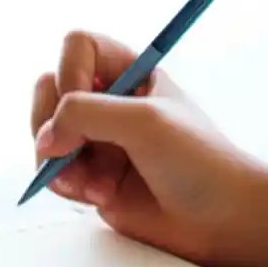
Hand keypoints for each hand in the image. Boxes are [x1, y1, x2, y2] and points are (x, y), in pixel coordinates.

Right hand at [31, 30, 264, 266]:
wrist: (223, 220)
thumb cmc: (201, 163)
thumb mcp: (144, 122)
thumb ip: (84, 113)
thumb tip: (45, 138)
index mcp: (130, 72)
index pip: (77, 46)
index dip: (70, 72)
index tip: (84, 105)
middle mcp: (110, 102)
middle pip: (49, 90)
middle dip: (55, 125)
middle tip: (74, 148)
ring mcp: (98, 139)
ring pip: (45, 134)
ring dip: (63, 162)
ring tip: (96, 183)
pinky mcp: (91, 175)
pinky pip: (53, 172)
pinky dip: (67, 185)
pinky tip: (99, 196)